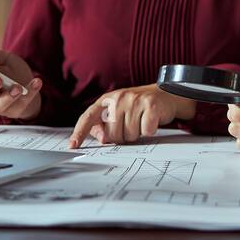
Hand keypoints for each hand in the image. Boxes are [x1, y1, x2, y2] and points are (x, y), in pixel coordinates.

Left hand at [69, 83, 195, 147]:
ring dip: (137, 134)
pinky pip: (145, 131)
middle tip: (130, 127)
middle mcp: (118, 98)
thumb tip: (100, 138)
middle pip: (112, 134)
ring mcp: (135, 101)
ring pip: (129, 135)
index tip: (73, 145)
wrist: (166, 94)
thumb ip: (104, 124)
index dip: (80, 132)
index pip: (89, 117)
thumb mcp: (118, 111)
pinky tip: (151, 121)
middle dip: (122, 137)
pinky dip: (149, 131)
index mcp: (107, 100)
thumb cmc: (138, 106)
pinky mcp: (150, 106)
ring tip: (141, 122)